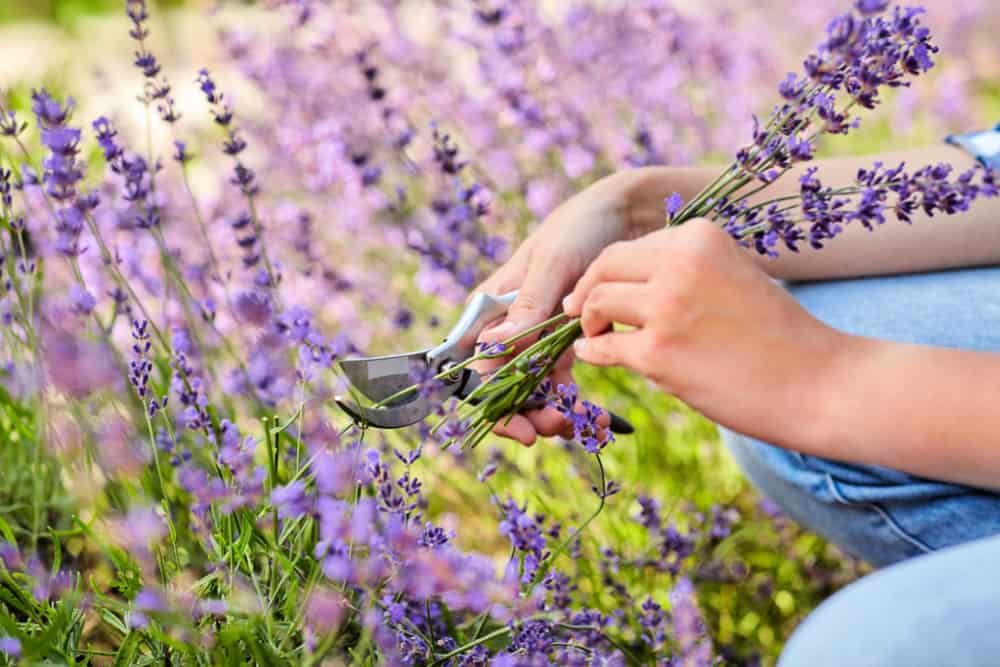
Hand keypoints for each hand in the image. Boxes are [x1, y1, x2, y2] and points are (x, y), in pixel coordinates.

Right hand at [471, 171, 657, 444]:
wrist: (626, 213)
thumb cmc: (579, 228)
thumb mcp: (553, 264)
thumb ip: (527, 306)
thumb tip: (494, 345)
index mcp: (489, 308)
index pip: (476, 368)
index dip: (494, 405)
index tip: (524, 428)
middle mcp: (505, 327)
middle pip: (501, 387)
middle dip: (526, 414)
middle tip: (558, 428)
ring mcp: (533, 336)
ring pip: (531, 391)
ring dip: (552, 413)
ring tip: (584, 426)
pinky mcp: (562, 341)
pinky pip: (559, 381)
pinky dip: (574, 402)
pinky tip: (595, 418)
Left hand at [563, 220, 846, 441]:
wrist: (820, 383)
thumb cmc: (779, 335)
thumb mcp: (733, 275)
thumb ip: (685, 269)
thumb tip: (630, 280)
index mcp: (700, 237)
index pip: (630, 248)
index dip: (608, 272)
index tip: (599, 290)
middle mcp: (680, 263)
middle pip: (604, 268)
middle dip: (585, 290)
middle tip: (579, 311)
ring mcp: (666, 308)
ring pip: (595, 303)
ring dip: (588, 321)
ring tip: (595, 335)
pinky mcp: (658, 354)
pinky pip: (602, 348)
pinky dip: (591, 351)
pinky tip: (593, 355)